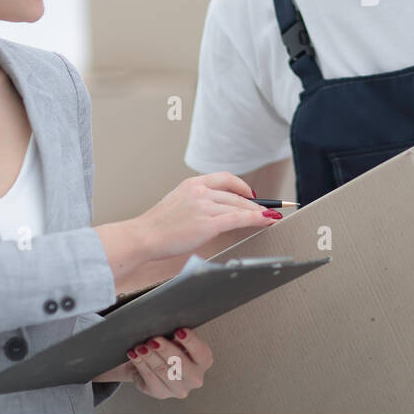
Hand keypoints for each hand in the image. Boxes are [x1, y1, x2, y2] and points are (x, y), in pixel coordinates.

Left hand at [93, 327, 212, 399]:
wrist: (150, 361)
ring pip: (163, 372)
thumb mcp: (176, 337)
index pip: (201, 353)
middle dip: (166, 350)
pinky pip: (150, 379)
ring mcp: (178, 389)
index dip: (190, 342)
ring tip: (141, 346)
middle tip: (154, 339)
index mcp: (203, 361)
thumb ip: (177, 331)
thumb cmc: (167, 346)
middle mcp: (194, 378)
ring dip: (150, 357)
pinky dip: (141, 365)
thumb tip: (168, 320)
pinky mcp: (161, 393)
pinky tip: (135, 354)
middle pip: (181, 365)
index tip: (179, 331)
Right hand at [135, 172, 274, 259]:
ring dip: (257, 212)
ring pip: (238, 206)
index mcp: (191, 184)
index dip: (242, 186)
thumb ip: (196, 201)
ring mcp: (204, 206)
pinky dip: (255, 219)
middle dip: (254, 203)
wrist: (144, 236)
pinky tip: (265, 220)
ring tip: (269, 217)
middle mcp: (200, 191)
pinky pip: (238, 218)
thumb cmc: (157, 226)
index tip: (251, 193)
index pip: (224, 178)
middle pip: (235, 195)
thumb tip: (215, 208)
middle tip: (266, 210)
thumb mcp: (177, 202)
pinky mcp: (208, 223)